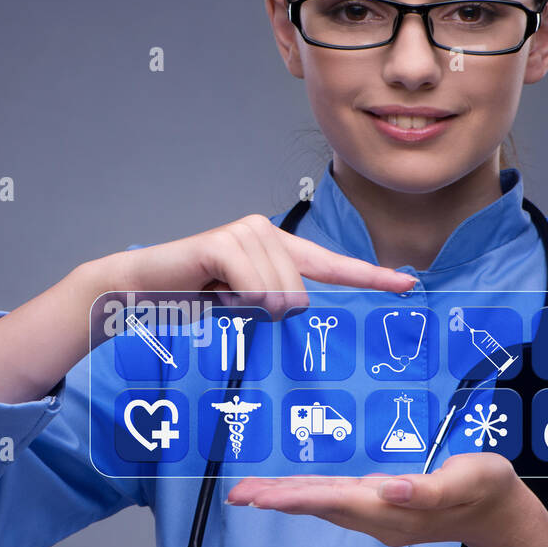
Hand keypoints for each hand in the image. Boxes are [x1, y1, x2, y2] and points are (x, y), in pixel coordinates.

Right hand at [96, 212, 414, 324]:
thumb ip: (276, 305)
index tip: (408, 285)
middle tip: (235, 308)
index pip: (332, 266)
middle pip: (303, 294)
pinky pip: (257, 288)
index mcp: (278, 250)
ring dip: (250, 310)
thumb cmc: (190, 299)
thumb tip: (300, 313)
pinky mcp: (224, 242)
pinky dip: (239, 301)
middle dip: (272, 314)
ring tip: (219, 299)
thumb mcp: (243, 307)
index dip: (371, 276)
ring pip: (282, 295)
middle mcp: (267, 232)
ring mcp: (246, 232)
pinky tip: (216, 293)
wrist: (139, 291)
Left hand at [227, 452, 547, 546]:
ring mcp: (377, 517)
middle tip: (235, 495)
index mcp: (395, 508)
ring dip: (284, 499)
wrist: (500, 514)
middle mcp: (379, 517)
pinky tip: (283, 493)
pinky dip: (304, 497)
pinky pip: (332, 503)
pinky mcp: (379, 509)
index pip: (335, 502)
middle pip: (319, 506)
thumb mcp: (470, 480)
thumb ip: (431, 488)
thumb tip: (390, 489)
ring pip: (322, 506)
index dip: (296, 498)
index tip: (261, 498)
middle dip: (277, 499)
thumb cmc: (488, 488)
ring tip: (246, 494)